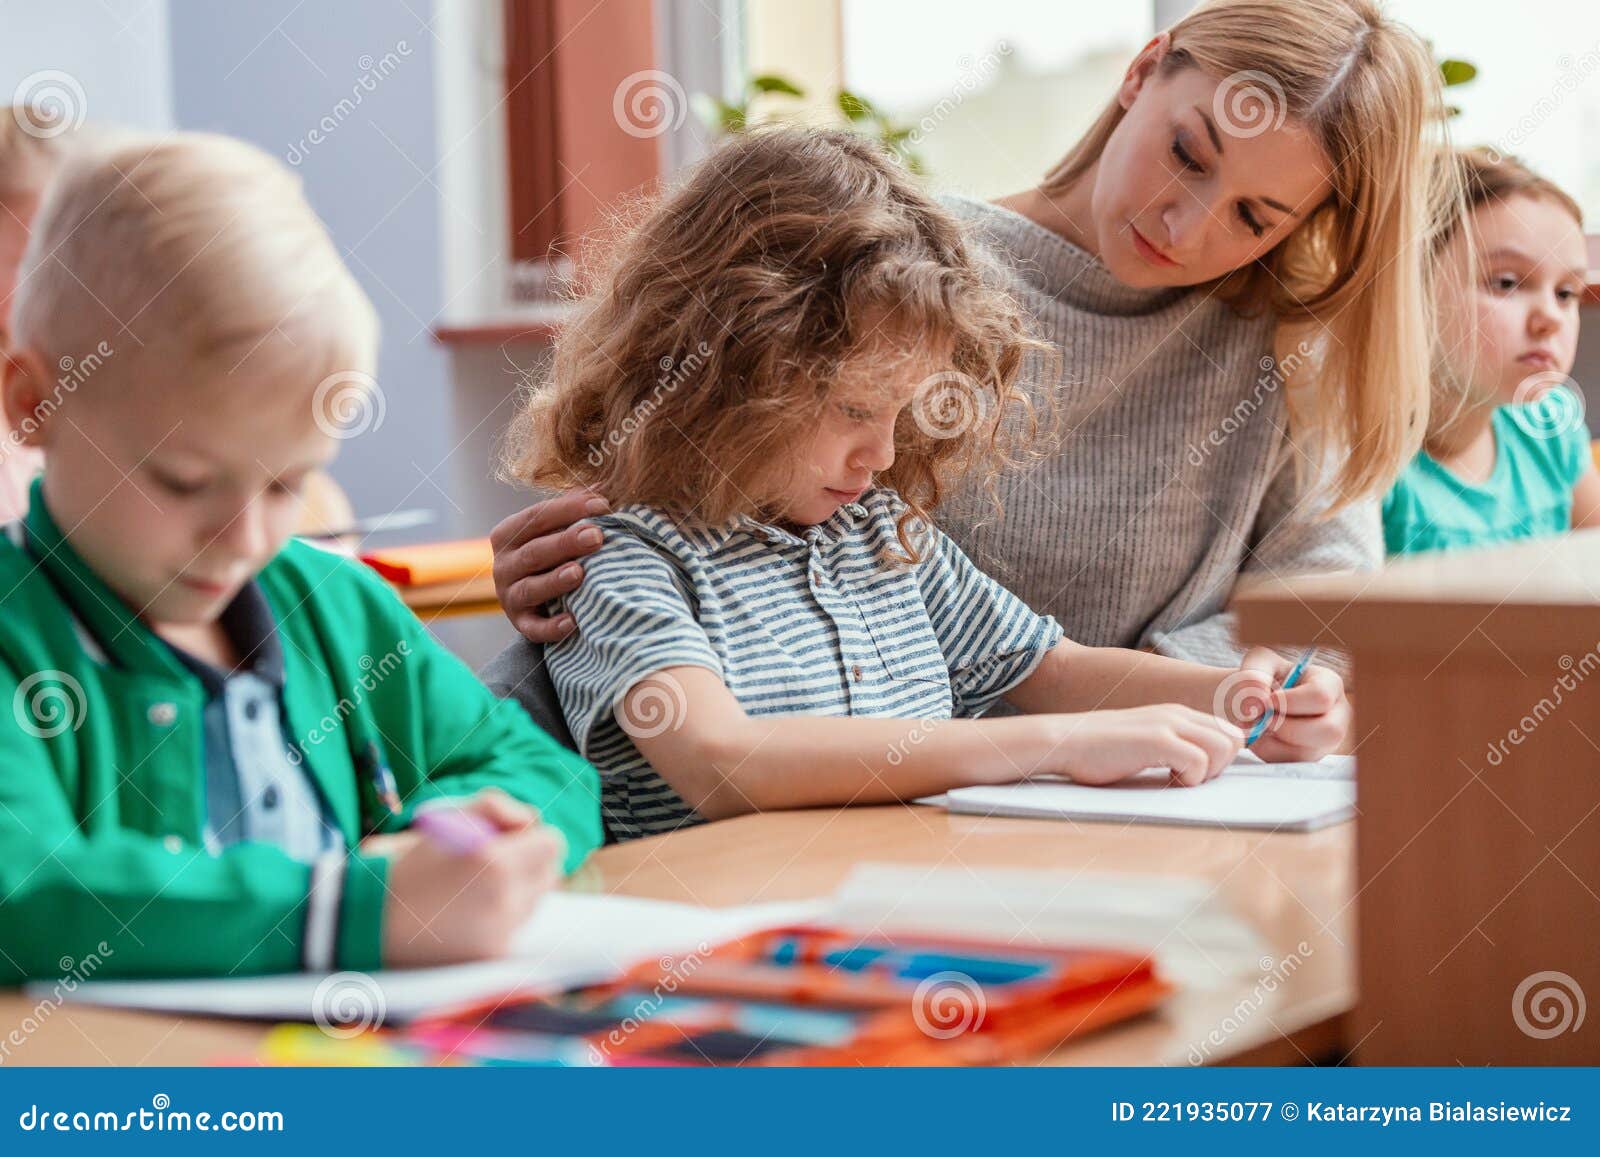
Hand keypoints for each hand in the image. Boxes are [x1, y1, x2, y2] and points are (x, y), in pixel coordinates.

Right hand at [379, 791, 564, 966]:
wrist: (368, 918)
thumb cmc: (405, 862)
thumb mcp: (446, 817)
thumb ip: (496, 806)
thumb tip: (530, 819)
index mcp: (494, 862)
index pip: (552, 843)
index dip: (530, 835)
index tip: (507, 837)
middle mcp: (504, 900)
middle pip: (549, 873)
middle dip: (528, 862)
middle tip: (494, 859)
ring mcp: (500, 932)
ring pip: (536, 900)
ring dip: (518, 888)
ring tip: (477, 886)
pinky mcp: (491, 955)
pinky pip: (517, 926)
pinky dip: (502, 915)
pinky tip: (470, 910)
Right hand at [489, 489, 609, 642]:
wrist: (536, 598)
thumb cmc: (551, 553)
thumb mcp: (556, 528)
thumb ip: (575, 508)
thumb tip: (604, 484)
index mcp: (508, 534)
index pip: (537, 516)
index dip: (569, 509)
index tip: (602, 504)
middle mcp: (503, 565)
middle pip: (534, 552)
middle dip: (565, 543)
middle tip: (597, 536)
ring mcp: (509, 596)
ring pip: (530, 589)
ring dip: (554, 581)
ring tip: (579, 573)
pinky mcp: (521, 623)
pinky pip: (534, 628)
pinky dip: (551, 627)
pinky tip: (573, 622)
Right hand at [1035, 704, 1243, 786]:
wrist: (1064, 741)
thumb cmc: (1098, 750)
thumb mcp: (1145, 742)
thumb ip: (1173, 745)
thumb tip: (1202, 768)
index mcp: (1176, 713)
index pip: (1226, 731)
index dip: (1221, 758)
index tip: (1198, 774)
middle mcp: (1177, 714)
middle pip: (1233, 738)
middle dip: (1221, 765)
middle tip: (1190, 778)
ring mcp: (1168, 724)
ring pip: (1224, 747)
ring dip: (1208, 772)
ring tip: (1178, 779)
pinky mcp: (1157, 740)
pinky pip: (1199, 761)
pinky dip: (1190, 778)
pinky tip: (1166, 779)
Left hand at [1222, 647, 1349, 761]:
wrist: (1253, 700)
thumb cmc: (1262, 679)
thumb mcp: (1257, 664)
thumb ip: (1254, 675)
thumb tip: (1258, 700)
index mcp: (1329, 684)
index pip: (1320, 697)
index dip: (1290, 702)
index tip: (1267, 700)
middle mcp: (1336, 714)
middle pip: (1328, 730)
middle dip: (1288, 728)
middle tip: (1264, 719)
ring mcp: (1325, 739)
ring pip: (1308, 752)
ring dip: (1274, 742)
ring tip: (1257, 725)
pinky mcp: (1310, 757)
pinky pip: (1291, 763)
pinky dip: (1268, 752)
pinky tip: (1260, 736)